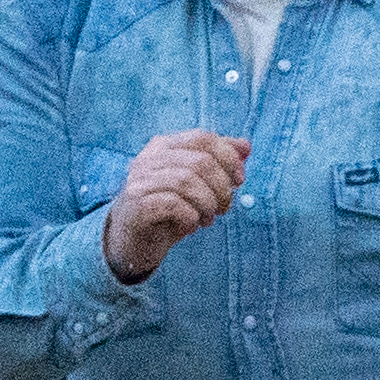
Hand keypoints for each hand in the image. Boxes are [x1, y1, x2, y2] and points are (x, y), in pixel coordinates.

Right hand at [101, 130, 248, 282]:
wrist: (134, 242)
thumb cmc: (170, 210)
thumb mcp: (198, 184)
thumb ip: (219, 162)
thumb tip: (245, 145)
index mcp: (164, 147)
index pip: (203, 137)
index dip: (229, 158)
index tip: (239, 181)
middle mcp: (148, 159)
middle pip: (200, 161)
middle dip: (222, 188)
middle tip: (223, 208)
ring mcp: (138, 181)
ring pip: (187, 181)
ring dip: (208, 204)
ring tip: (208, 219)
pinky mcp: (135, 205)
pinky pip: (172, 204)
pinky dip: (191, 216)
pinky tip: (191, 225)